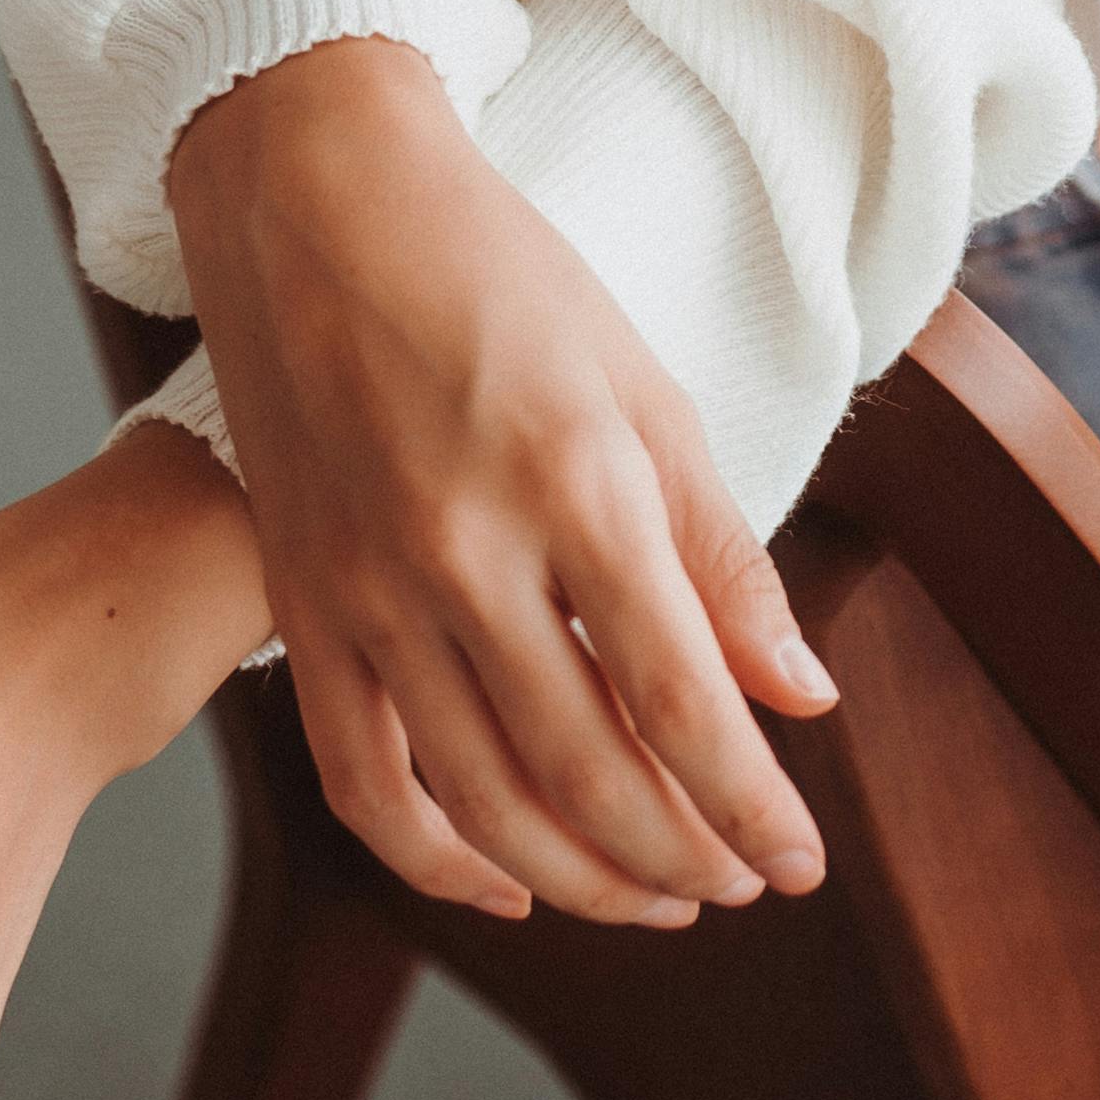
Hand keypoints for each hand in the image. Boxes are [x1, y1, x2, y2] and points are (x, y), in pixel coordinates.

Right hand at [168, 40, 837, 935]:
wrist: (315, 201)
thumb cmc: (501, 279)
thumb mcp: (644, 391)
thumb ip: (722, 555)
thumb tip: (800, 697)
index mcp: (576, 485)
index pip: (682, 702)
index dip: (749, 804)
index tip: (799, 861)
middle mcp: (466, 556)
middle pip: (587, 773)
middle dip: (679, 857)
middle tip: (735, 884)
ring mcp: (368, 591)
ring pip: (481, 803)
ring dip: (580, 878)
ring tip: (654, 898)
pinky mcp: (299, 608)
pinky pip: (362, 782)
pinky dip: (437, 860)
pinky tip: (508, 883)